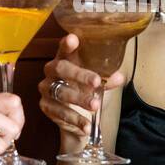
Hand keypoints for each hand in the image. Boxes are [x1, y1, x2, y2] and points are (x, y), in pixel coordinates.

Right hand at [37, 33, 125, 147]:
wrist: (78, 120)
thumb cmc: (87, 92)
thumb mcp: (99, 85)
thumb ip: (107, 79)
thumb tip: (119, 77)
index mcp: (65, 59)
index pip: (64, 49)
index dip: (67, 44)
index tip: (73, 39)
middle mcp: (52, 71)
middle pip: (61, 68)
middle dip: (80, 74)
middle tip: (96, 82)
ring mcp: (47, 89)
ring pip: (61, 92)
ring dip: (80, 99)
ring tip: (96, 106)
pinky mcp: (45, 106)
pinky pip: (60, 112)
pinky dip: (76, 119)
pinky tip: (87, 125)